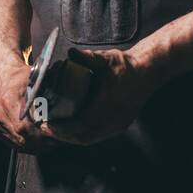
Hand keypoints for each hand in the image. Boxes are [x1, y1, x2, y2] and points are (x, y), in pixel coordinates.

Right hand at [0, 61, 55, 152]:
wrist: (1, 76)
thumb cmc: (20, 77)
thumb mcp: (34, 80)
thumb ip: (46, 93)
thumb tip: (63, 106)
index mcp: (9, 102)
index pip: (25, 127)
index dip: (41, 135)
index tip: (55, 136)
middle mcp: (0, 115)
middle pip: (23, 139)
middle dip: (42, 144)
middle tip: (57, 141)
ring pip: (20, 145)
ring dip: (36, 147)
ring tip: (51, 143)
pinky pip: (14, 144)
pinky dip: (28, 145)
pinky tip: (39, 142)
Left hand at [44, 46, 161, 145]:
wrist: (148, 71)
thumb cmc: (126, 65)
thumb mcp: (106, 58)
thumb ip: (88, 58)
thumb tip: (71, 53)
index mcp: (107, 106)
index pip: (80, 125)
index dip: (61, 127)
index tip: (46, 123)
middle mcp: (113, 120)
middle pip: (82, 136)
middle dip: (61, 135)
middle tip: (44, 127)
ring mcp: (117, 125)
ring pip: (89, 139)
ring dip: (70, 137)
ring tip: (54, 130)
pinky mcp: (119, 126)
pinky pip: (97, 137)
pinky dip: (81, 135)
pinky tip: (70, 130)